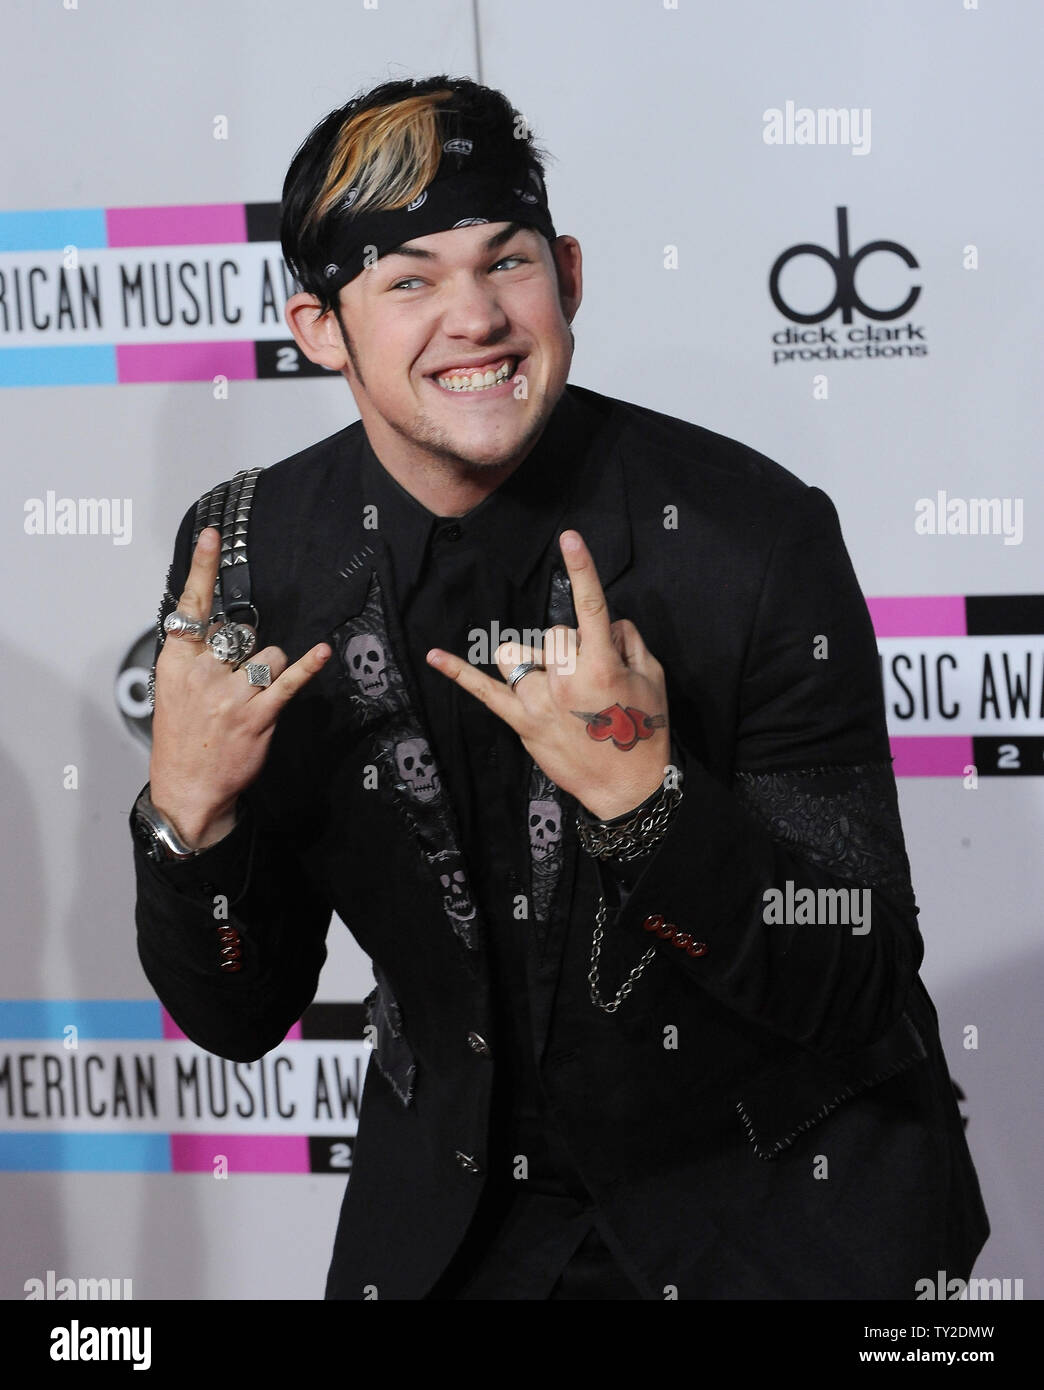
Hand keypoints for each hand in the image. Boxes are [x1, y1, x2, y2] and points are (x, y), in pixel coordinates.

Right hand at [149, 526, 330, 846]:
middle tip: (235, 681)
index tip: (213, 536)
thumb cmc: (182, 737)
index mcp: (177, 660)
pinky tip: (321, 653)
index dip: (203, 567)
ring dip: (269, 671)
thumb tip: (224, 629)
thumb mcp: (173, 689)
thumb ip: (195, 655)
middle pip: (243, 632)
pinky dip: (307, 667)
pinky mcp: (257, 714)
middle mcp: (203, 672)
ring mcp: (230, 693)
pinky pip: (287, 682)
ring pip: (269, 654)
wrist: (187, 787)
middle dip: (247, 650)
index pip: (191, 605)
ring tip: (252, 697)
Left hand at [426, 530, 670, 820]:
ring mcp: (538, 701)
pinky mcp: (521, 721)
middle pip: (554, 634)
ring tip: (556, 686)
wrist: (628, 787)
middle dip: (571, 648)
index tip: (569, 538)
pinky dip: (459, 673)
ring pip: (519, 654)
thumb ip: (631, 641)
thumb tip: (611, 622)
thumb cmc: (644, 732)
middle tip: (591, 680)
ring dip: (536, 661)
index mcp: (602, 665)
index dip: (582, 569)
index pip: (590, 607)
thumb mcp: (654, 679)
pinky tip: (435, 656)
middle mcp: (566, 679)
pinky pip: (484, 692)